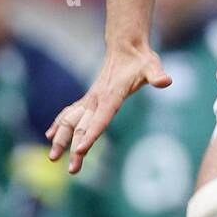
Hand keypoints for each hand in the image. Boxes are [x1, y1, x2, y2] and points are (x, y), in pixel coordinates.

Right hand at [46, 43, 170, 173]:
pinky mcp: (89, 99)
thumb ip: (157, 75)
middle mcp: (96, 98)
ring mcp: (90, 99)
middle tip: (71, 169)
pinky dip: (59, 124)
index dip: (91, 135)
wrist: (126, 47)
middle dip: (74, 148)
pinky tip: (50, 136)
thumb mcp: (152, 66)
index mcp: (111, 95)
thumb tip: (165, 80)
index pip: (100, 119)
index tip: (81, 151)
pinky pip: (69, 113)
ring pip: (70, 121)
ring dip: (61, 139)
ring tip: (53, 158)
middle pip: (82, 126)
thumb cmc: (141, 60)